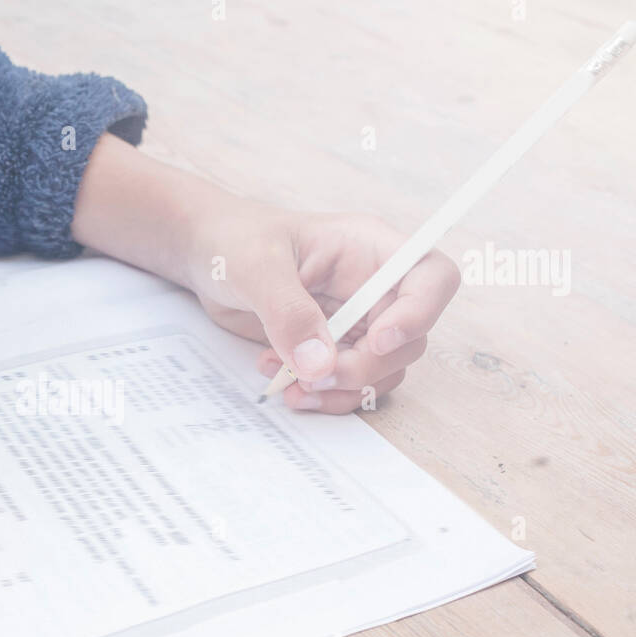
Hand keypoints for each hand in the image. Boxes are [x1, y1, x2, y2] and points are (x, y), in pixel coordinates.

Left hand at [182, 203, 460, 412]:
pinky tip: (284, 383)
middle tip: (315, 377)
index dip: (420, 313)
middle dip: (365, 368)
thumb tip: (320, 363)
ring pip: (381, 371)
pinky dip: (323, 396)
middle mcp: (373, 288)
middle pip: (409, 339)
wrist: (205, 258)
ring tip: (291, 385)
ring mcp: (356, 322)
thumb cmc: (234, 240)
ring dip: (341, 390)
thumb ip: (288, 312)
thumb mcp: (255, 266)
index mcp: (368, 249)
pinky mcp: (332, 350)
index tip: (379, 339)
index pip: (431, 277)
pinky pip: (349, 386)